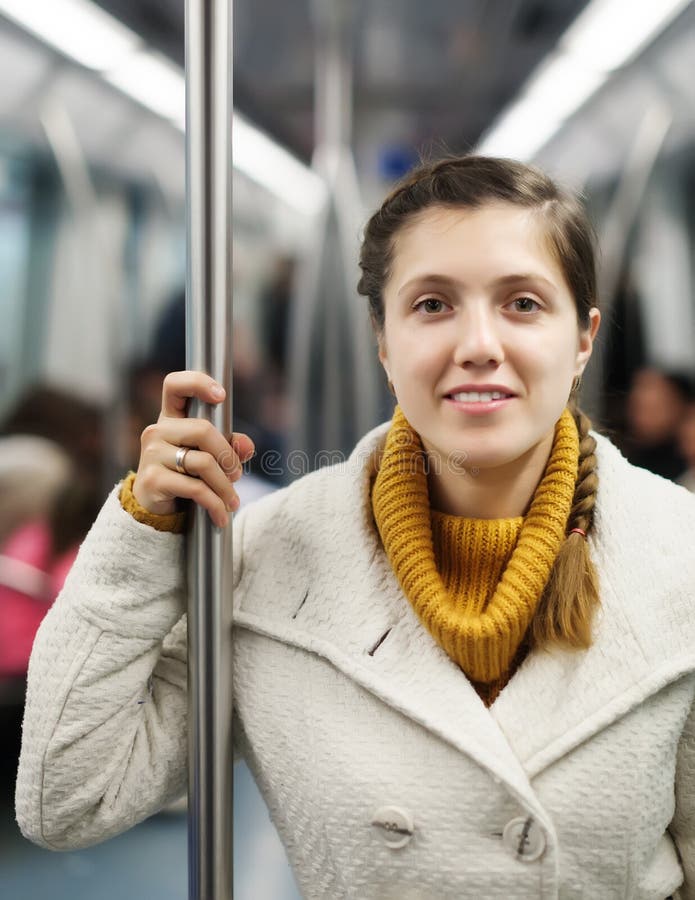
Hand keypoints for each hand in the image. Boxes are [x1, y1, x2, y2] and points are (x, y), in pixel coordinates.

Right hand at [132, 370, 254, 527]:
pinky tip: (221, 516)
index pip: (175, 385)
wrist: (154, 510)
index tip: (221, 396)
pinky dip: (215, 504)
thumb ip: (231, 447)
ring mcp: (152, 454)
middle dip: (228, 456)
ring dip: (225, 486)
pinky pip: (195, 488)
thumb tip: (247, 446)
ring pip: (203, 463)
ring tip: (232, 502)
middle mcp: (157, 431)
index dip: (198, 383)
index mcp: (171, 418)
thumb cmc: (185, 476)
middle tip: (237, 476)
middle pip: (204, 430)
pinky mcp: (152, 479)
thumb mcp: (209, 458)